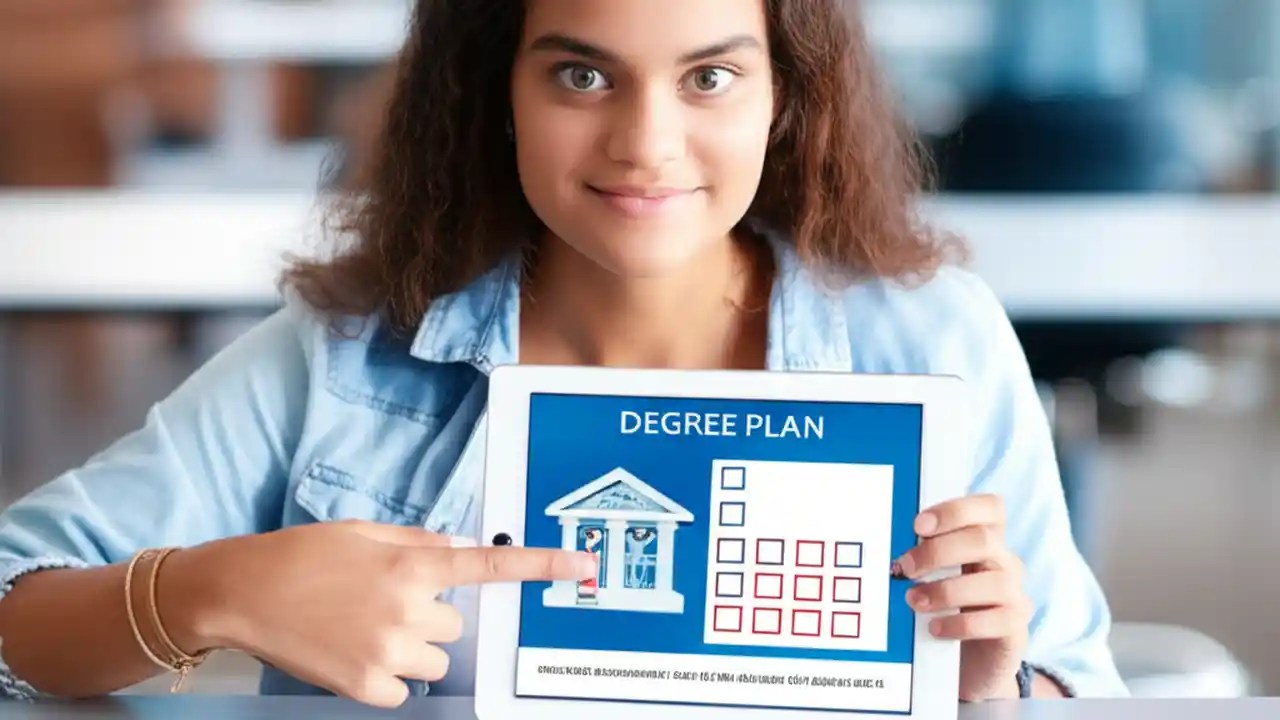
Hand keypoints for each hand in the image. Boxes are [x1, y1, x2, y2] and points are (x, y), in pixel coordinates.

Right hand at [160, 520, 593, 707]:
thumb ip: (418, 541)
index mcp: (411, 564)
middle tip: (383, 604)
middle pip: (456, 624)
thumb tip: (457, 548)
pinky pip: (406, 688)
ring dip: (413, 647)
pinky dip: (387, 676)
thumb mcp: (363, 531)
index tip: (580, 565)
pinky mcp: (368, 687)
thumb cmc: (300, 555)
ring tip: (364, 628)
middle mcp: (408, 608)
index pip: (488, 564)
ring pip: (436, 658)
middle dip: (430, 615)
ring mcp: (389, 652)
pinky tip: (353, 652)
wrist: (242, 593)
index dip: (540, 565)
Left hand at [894, 494, 1030, 700]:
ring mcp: (1014, 594)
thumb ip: (920, 556)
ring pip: (992, 581)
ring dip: (946, 590)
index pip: (990, 508)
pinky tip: (935, 628)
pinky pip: (996, 620)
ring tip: (914, 601)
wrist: (967, 660)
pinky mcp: (1015, 628)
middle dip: (937, 551)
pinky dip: (960, 623)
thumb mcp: (932, 576)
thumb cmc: (943, 607)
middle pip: (983, 540)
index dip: (956, 510)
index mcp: (985, 540)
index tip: (919, 525)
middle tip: (904, 567)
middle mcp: (1005, 562)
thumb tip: (887, 544)